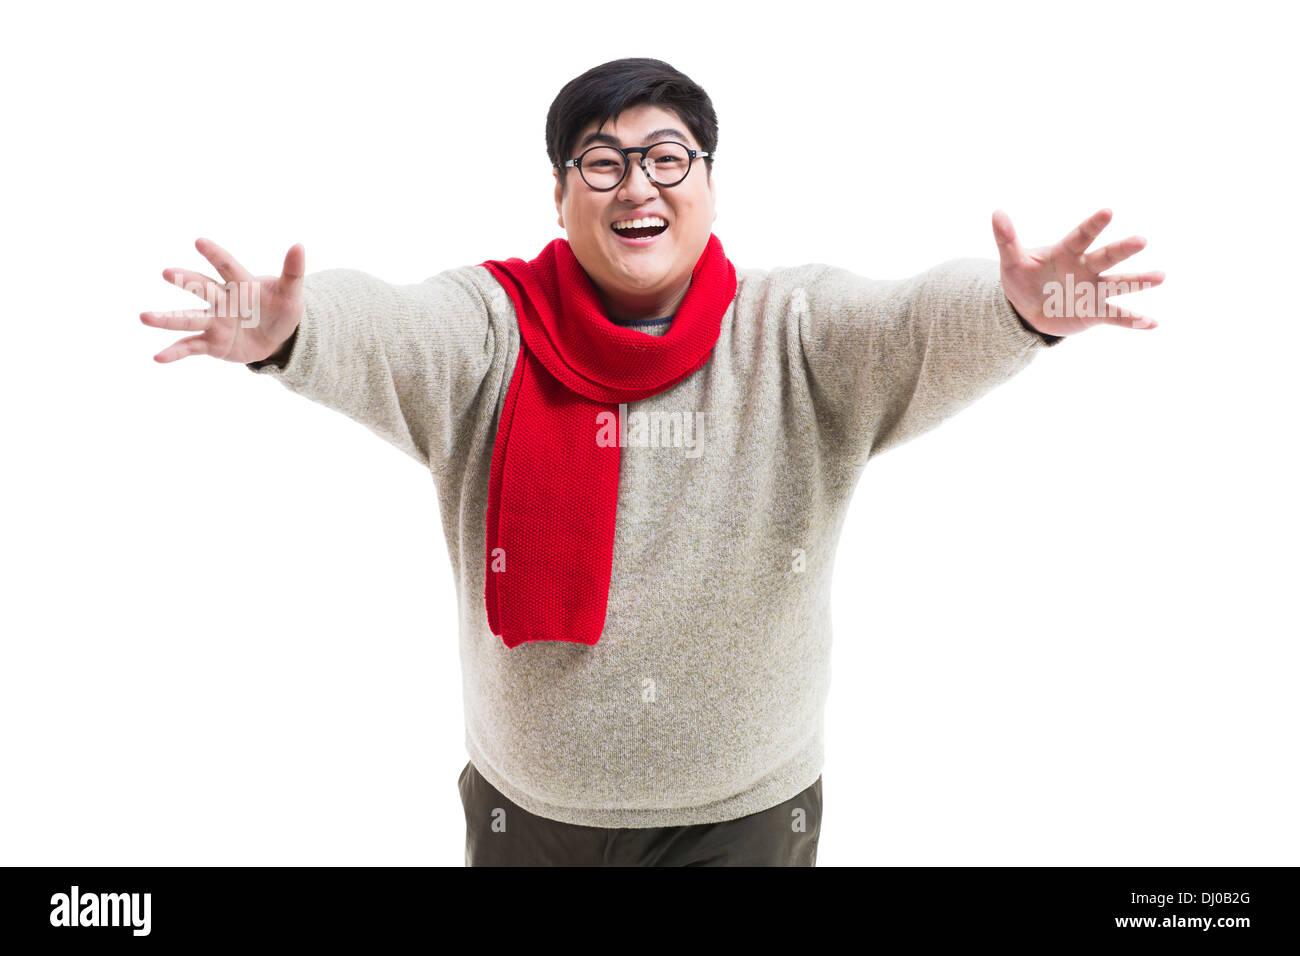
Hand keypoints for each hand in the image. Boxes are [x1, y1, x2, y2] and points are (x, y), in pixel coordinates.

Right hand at [141, 238, 304, 363]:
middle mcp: (222, 300)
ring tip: (144, 317)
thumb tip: (299, 245)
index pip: (228, 267)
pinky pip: (190, 346)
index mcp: (240, 285)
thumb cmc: (280, 308)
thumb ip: (293, 271)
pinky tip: (157, 357)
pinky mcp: (211, 342)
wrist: (276, 336)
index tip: (199, 241)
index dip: (216, 255)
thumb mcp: (291, 293)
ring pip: (188, 317)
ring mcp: (214, 321)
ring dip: (167, 318)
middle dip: (186, 281)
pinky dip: (175, 352)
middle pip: (202, 289)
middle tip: (168, 272)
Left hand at [992, 208, 1163, 337]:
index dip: (1093, 225)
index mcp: (1067, 252)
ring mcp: (1093, 289)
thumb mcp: (1012, 262)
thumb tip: (997, 213)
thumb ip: (1007, 239)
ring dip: (1138, 281)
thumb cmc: (1023, 279)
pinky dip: (1133, 321)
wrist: (1028, 310)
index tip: (1107, 212)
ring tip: (1160, 276)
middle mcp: (1086, 267)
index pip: (1081, 236)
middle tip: (1141, 240)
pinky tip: (1153, 324)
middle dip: (1122, 250)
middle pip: (1106, 257)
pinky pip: (1116, 316)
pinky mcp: (1095, 312)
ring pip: (1118, 284)